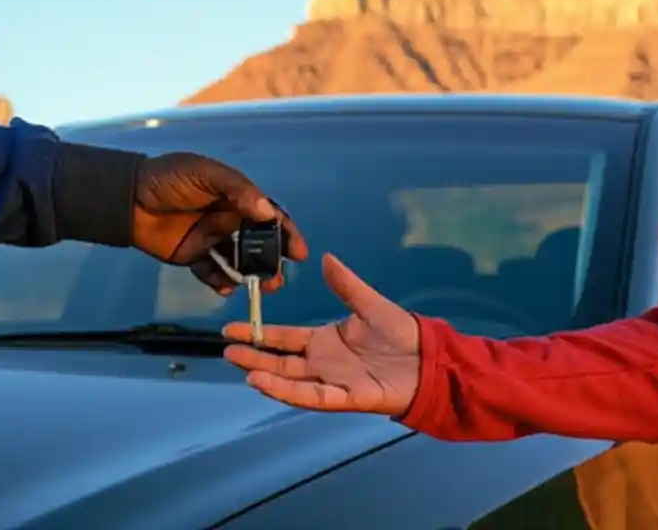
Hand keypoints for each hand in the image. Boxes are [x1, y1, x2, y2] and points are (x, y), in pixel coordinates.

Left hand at [132, 152, 307, 293]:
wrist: (127, 198)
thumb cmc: (168, 178)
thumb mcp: (204, 173)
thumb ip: (237, 190)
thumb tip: (267, 211)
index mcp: (236, 198)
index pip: (269, 216)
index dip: (287, 233)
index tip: (299, 252)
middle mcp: (229, 219)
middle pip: (259, 244)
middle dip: (273, 261)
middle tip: (278, 278)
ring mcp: (212, 239)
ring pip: (240, 262)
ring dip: (252, 276)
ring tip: (259, 288)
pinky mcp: (194, 257)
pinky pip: (214, 273)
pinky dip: (222, 282)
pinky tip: (226, 287)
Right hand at [222, 253, 419, 414]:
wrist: (431, 359)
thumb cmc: (404, 335)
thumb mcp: (370, 304)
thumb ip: (346, 285)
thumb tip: (325, 259)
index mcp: (326, 341)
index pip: (284, 339)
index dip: (259, 335)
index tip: (232, 330)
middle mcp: (325, 364)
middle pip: (281, 362)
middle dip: (254, 357)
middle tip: (227, 350)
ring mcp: (334, 382)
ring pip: (292, 382)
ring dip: (267, 375)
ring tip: (242, 367)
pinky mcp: (348, 398)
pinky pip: (314, 397)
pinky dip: (289, 391)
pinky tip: (267, 384)